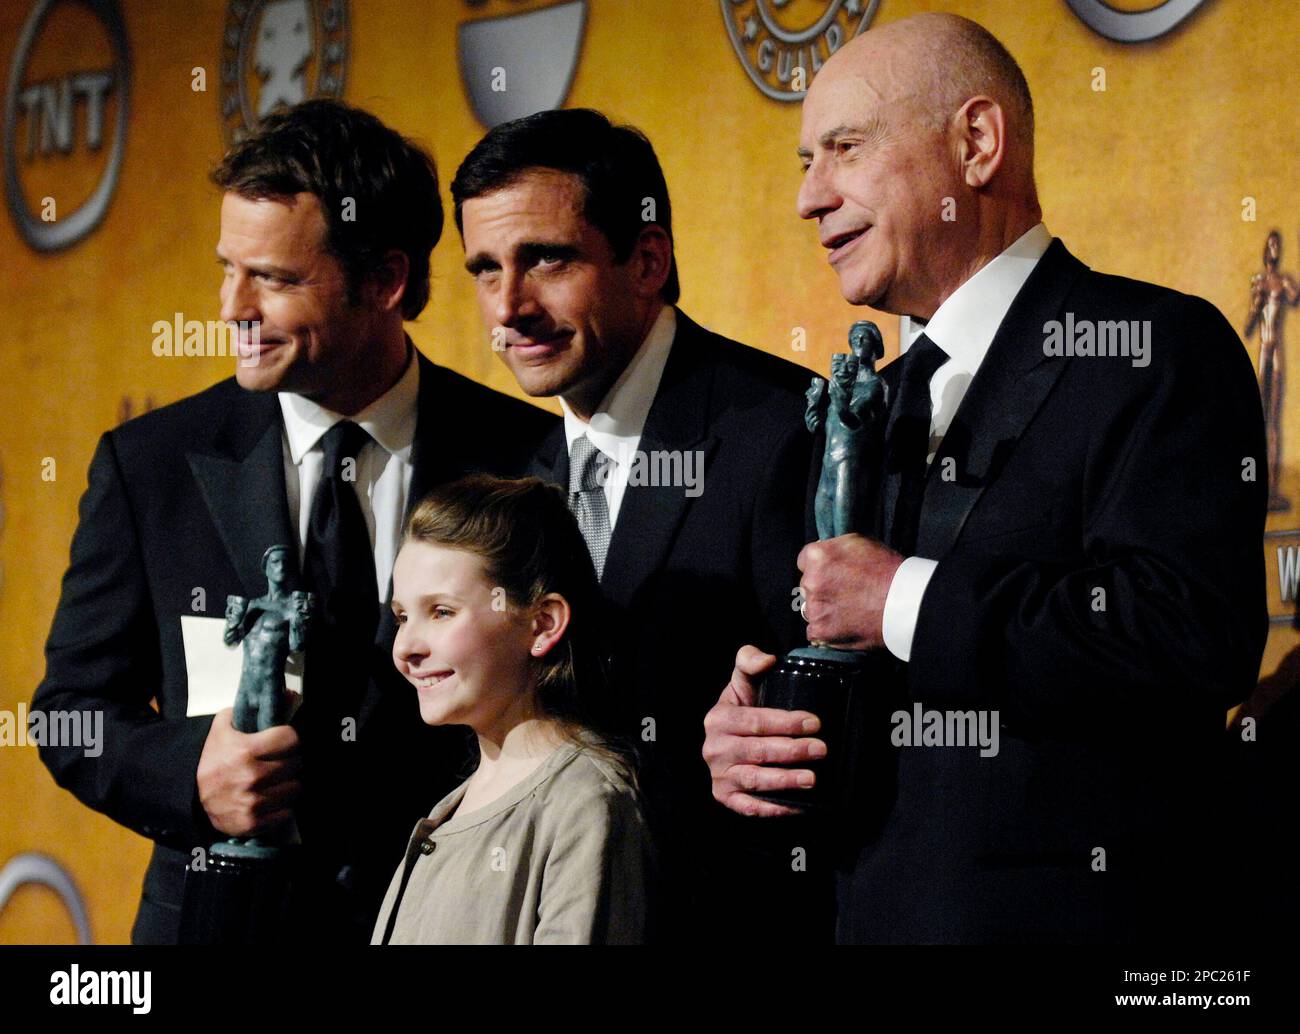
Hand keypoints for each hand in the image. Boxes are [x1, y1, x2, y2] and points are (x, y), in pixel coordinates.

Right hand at [196, 708, 301, 836]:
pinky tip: (270, 798)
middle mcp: (251, 777)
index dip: (289, 738)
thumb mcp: (225, 725)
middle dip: (290, 760)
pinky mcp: (252, 823)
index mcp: (245, 750)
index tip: (283, 741)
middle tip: (279, 761)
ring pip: (295, 788)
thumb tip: (289, 693)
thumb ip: (254, 708)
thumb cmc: (211, 756)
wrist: (188, 793)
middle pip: (296, 764)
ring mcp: (252, 802)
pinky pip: (286, 812)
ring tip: (275, 780)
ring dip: (287, 783)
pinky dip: (282, 806)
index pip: (291, 739)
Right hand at [702, 646, 826, 817]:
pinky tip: (798, 805)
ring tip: (813, 778)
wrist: (727, 739)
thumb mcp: (742, 680)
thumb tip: (768, 660)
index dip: (786, 723)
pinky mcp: (726, 798)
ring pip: (754, 780)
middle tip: (821, 749)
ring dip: (785, 781)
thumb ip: (749, 660)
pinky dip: (773, 808)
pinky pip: (750, 807)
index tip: (815, 723)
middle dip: (792, 751)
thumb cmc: (742, 708)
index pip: (754, 721)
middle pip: (758, 751)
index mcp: (718, 719)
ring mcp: (719, 776)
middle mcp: (714, 749)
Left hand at [798, 534, 903, 649]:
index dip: (820, 568)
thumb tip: (824, 553)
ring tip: (849, 611)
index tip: (832, 574)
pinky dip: (827, 631)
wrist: (904, 603)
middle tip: (845, 594)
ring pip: (811, 609)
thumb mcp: (860, 542)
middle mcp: (810, 581)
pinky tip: (844, 626)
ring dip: (824, 610)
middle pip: (807, 586)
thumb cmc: (887, 570)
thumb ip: (835, 548)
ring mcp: (815, 608)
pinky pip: (815, 631)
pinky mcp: (820, 631)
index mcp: (817, 556)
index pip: (804, 561)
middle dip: (822, 589)